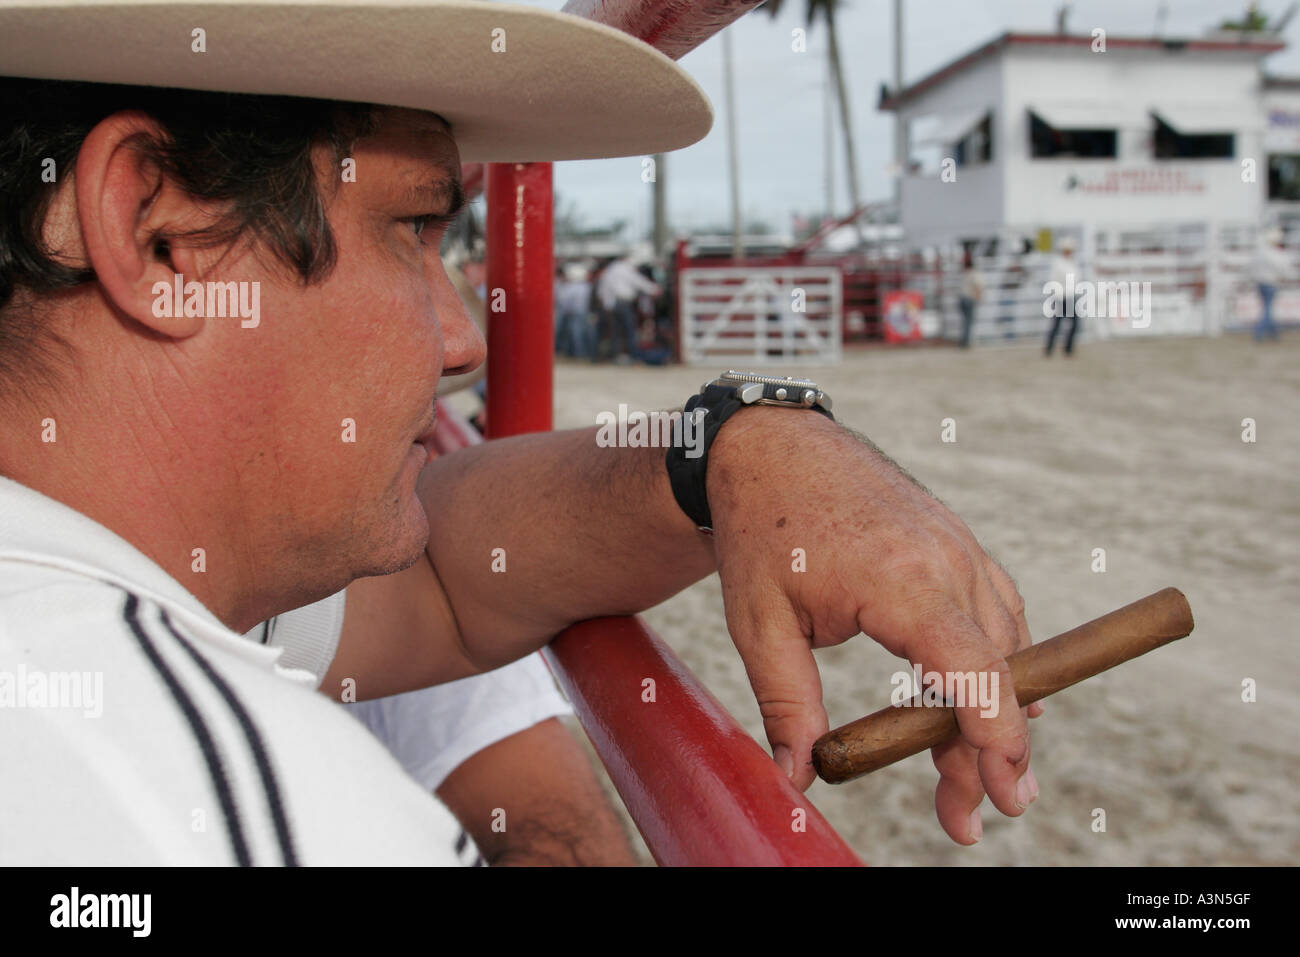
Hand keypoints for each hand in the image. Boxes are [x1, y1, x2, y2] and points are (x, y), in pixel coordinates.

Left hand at [706, 407, 1042, 843]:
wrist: (771, 447)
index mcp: (899, 579)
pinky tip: (980, 703)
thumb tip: (797, 778)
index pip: (971, 667)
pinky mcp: (957, 542)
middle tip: (969, 820)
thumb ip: (785, 702)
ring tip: (964, 776)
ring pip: (1005, 644)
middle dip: (990, 751)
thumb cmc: (761, 531)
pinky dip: (993, 661)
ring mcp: (959, 545)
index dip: (995, 733)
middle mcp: (946, 559)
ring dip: (992, 711)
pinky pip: (995, 610)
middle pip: (995, 671)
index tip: (1004, 789)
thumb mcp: (759, 623)